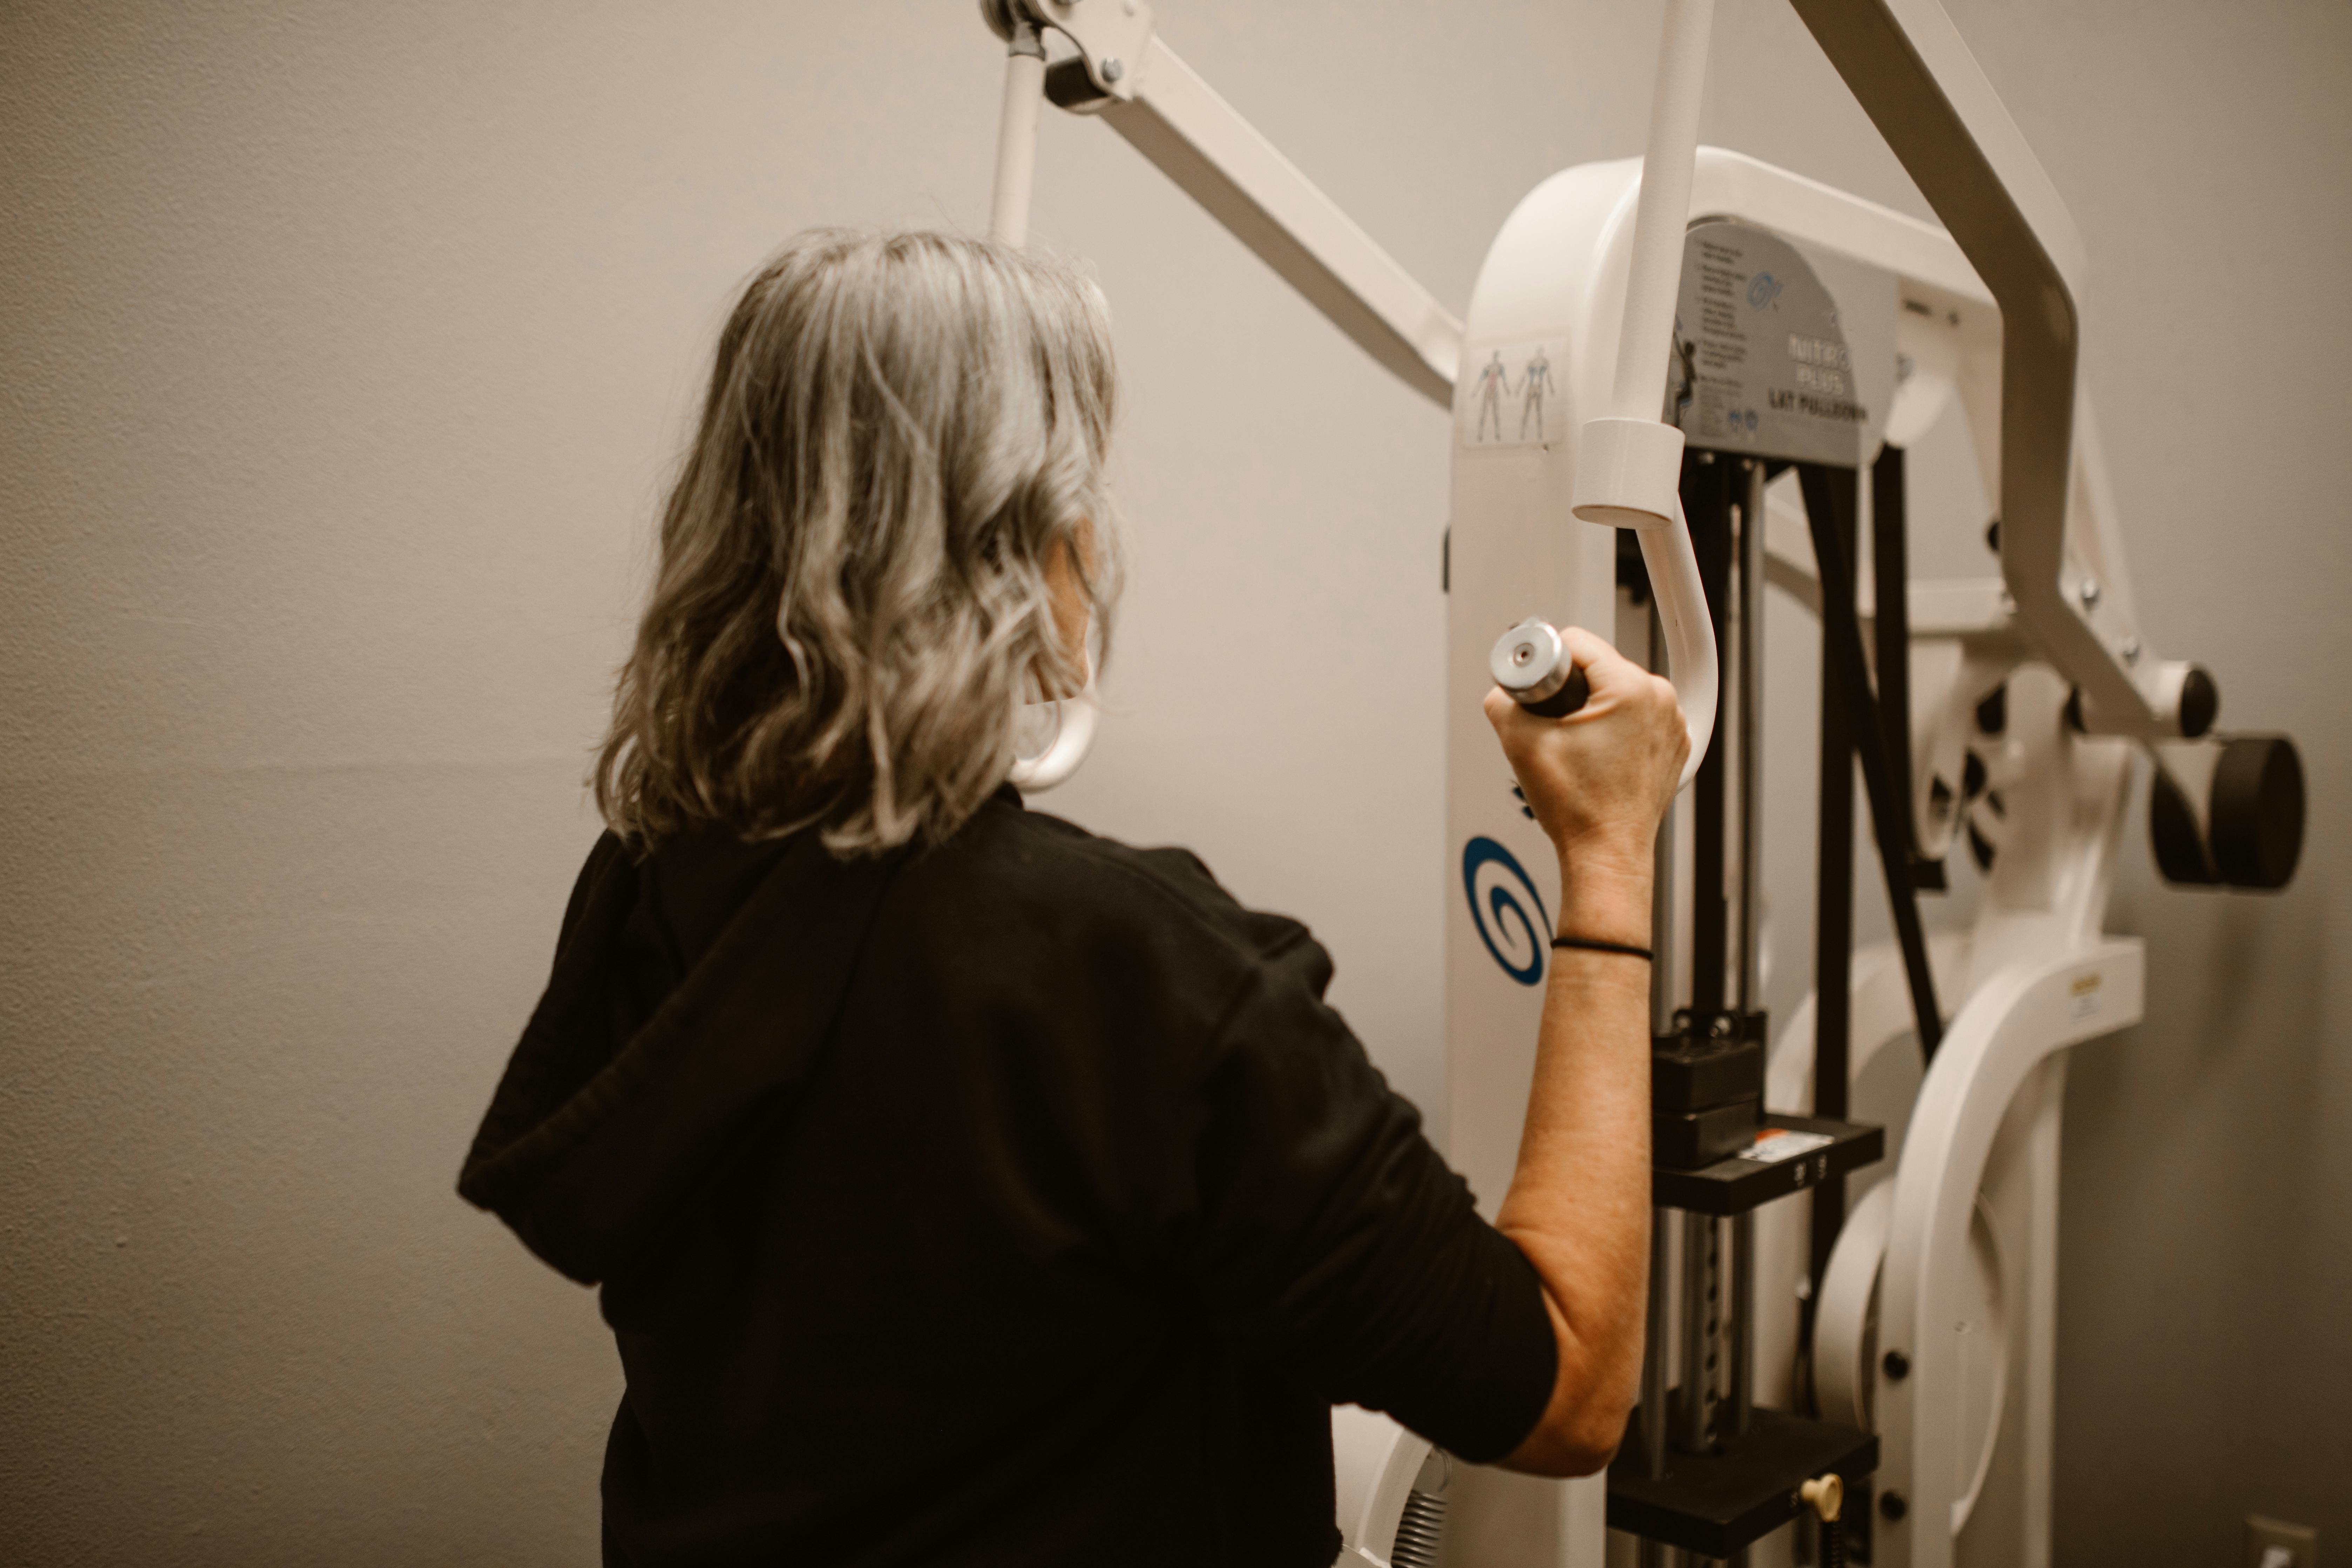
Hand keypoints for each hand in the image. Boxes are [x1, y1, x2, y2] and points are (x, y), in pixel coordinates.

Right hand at [1482, 625, 1686, 880]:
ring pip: (1615, 691)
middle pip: (1597, 666)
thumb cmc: (1578, 808)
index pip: (1574, 642)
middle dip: (1568, 689)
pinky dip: (1614, 727)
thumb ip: (1501, 700)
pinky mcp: (1671, 744)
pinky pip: (1635, 717)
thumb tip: (1503, 690)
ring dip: (1591, 707)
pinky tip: (1597, 754)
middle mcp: (1660, 700)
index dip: (1542, 663)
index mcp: (1631, 689)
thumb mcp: (1520, 743)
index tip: (1535, 693)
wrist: (1606, 853)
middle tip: (1554, 727)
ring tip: (1577, 745)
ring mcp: (1671, 723)